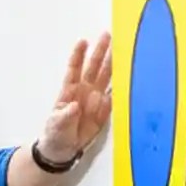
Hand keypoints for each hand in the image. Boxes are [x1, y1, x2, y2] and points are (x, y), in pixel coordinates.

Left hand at [39, 33, 112, 162]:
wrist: (63, 150)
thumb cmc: (55, 134)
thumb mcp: (56, 125)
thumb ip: (65, 116)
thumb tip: (75, 106)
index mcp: (69, 91)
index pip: (74, 69)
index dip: (78, 55)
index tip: (83, 41)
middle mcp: (84, 91)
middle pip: (94, 68)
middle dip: (101, 52)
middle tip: (108, 35)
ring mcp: (95, 99)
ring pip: (106, 78)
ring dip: (114, 64)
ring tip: (122, 49)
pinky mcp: (105, 111)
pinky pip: (115, 96)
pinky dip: (122, 87)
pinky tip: (130, 76)